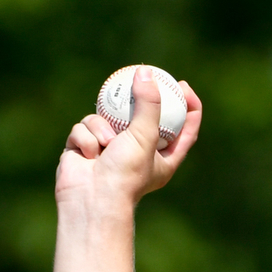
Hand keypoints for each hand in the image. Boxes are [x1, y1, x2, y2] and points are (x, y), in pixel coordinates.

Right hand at [56, 67, 201, 210]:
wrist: (91, 199)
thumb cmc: (125, 173)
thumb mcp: (144, 136)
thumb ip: (148, 105)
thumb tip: (146, 73)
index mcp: (163, 158)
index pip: (184, 130)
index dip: (188, 107)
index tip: (183, 86)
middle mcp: (138, 153)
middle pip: (142, 117)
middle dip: (139, 100)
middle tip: (144, 75)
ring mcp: (110, 150)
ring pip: (104, 118)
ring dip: (102, 129)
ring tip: (106, 146)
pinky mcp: (85, 148)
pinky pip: (84, 128)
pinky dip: (85, 138)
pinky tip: (88, 155)